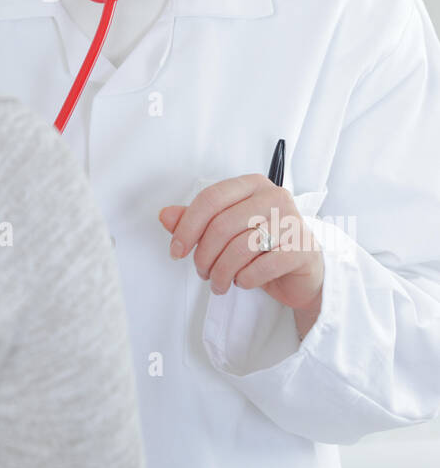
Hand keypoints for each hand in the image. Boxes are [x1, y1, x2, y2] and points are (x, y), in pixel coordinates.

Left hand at [158, 173, 324, 320]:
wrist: (303, 271)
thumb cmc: (262, 246)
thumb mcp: (227, 230)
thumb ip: (196, 221)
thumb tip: (165, 215)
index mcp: (253, 185)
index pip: (210, 199)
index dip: (187, 227)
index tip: (176, 251)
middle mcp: (274, 197)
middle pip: (222, 225)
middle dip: (204, 256)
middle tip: (202, 272)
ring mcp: (292, 222)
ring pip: (240, 248)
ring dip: (221, 272)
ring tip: (219, 282)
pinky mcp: (302, 249)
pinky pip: (260, 267)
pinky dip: (245, 279)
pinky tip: (244, 281)